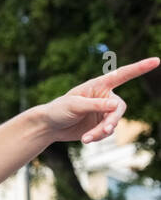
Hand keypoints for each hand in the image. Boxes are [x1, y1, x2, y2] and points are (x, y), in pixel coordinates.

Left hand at [39, 57, 158, 143]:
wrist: (49, 126)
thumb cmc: (58, 109)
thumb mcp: (74, 105)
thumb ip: (96, 105)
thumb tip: (117, 105)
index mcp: (98, 85)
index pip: (122, 75)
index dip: (139, 68)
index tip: (156, 60)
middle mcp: (105, 97)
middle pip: (119, 108)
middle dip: (112, 120)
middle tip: (105, 130)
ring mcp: (104, 112)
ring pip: (113, 123)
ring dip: (102, 132)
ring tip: (86, 138)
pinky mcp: (102, 125)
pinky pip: (107, 132)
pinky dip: (97, 137)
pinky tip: (85, 139)